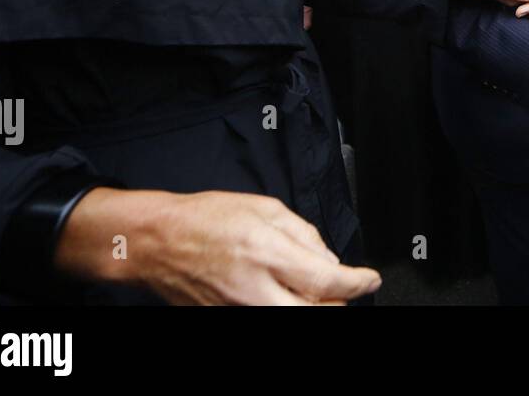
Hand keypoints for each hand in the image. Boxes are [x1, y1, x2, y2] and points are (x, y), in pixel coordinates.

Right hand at [56, 189, 381, 304]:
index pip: (329, 279)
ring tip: (315, 289)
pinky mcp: (228, 319)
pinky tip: (286, 293)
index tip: (370, 279)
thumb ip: (303, 234)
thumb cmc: (206, 218)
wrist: (158, 242)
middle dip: (339, 301)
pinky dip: (287, 307)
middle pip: (317, 311)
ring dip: (313, 306)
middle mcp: (256, 288)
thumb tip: (329, 260)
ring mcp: (241, 309)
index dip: (359, 282)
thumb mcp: (265, 208)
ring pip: (295, 317)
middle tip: (346, 287)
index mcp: (268, 253)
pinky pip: (270, 317)